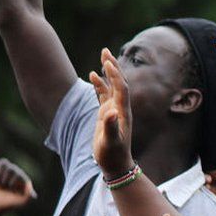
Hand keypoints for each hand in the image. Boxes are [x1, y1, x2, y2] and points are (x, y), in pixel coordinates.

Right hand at [0, 159, 34, 212]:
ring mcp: (8, 172)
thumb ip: (29, 198)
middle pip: (10, 169)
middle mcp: (17, 174)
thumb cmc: (8, 204)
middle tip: (3, 187)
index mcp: (24, 180)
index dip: (11, 183)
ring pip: (4, 163)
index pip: (18, 175)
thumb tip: (34, 195)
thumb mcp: (20, 203)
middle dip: (4, 180)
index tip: (10, 190)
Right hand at [89, 48, 133, 176]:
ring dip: (107, 71)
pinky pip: (104, 94)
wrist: (116, 164)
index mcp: (123, 112)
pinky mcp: (107, 114)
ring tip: (102, 55)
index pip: (121, 89)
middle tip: (105, 50)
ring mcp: (114, 110)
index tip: (108, 63)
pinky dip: (99, 84)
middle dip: (113, 66)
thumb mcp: (110, 142)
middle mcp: (121, 108)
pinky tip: (92, 75)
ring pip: (112, 86)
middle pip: (119, 82)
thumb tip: (109, 113)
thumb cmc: (112, 155)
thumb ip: (110, 127)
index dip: (115, 76)